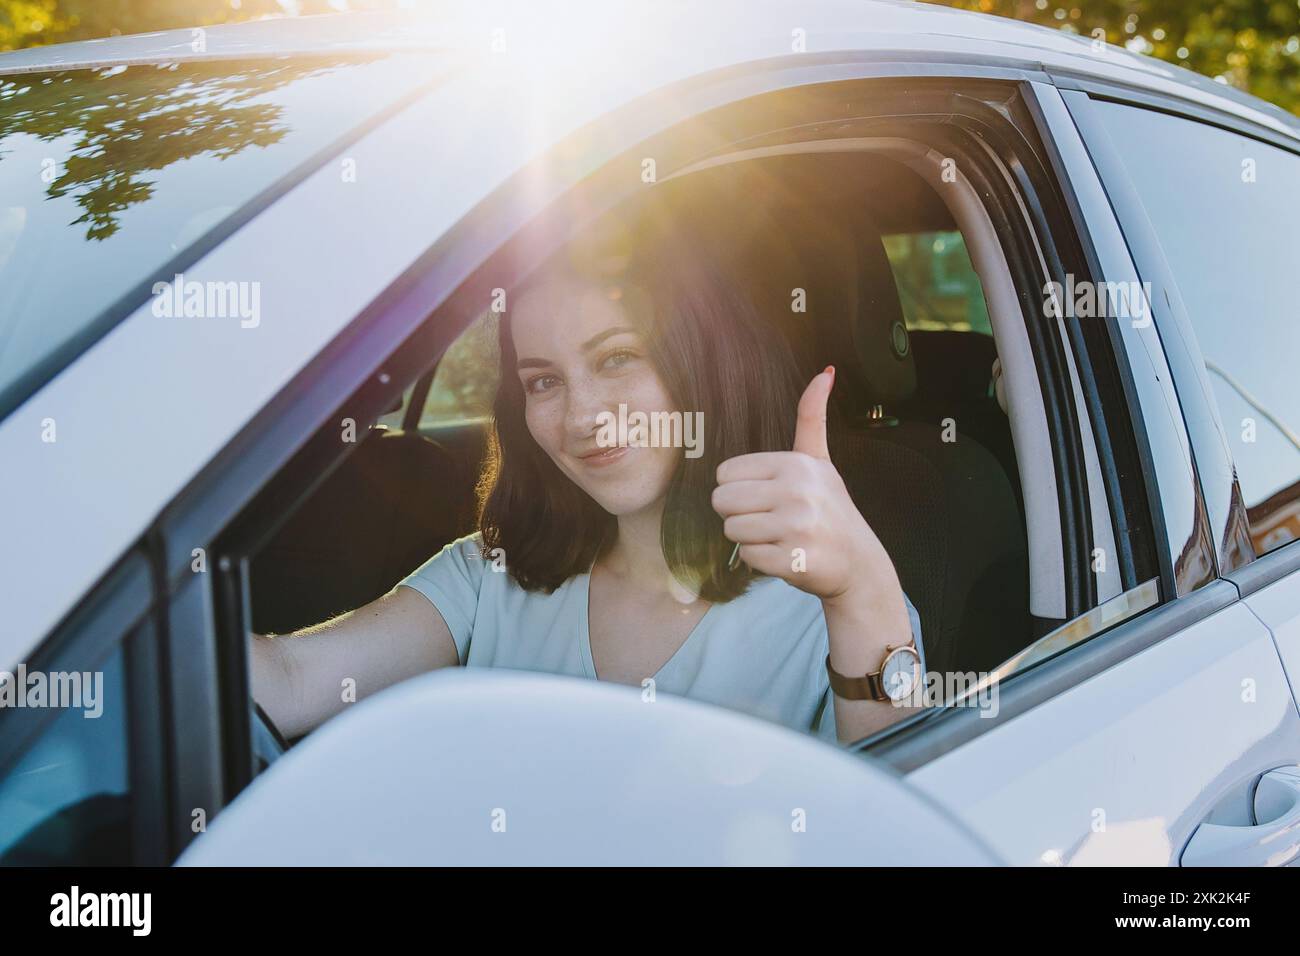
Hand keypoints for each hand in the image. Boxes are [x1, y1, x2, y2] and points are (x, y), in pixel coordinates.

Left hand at [711, 366, 896, 605]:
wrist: (858, 562)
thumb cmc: (830, 508)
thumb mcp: (820, 460)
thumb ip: (812, 417)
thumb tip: (825, 371)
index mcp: (795, 464)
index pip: (725, 473)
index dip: (739, 488)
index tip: (767, 495)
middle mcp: (797, 492)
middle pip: (721, 501)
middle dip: (738, 514)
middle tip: (769, 518)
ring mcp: (796, 527)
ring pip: (731, 530)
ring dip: (749, 538)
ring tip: (779, 535)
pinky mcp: (793, 559)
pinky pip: (746, 556)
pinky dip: (760, 561)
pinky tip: (785, 554)